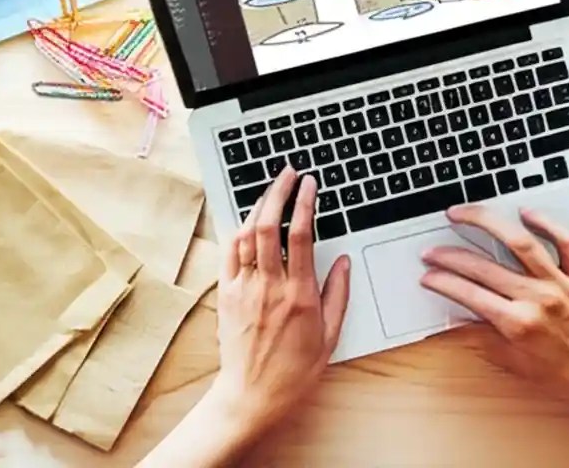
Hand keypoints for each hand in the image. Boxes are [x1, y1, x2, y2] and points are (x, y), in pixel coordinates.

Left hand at [209, 167, 350, 433]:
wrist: (252, 395)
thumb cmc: (294, 370)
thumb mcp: (330, 335)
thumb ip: (338, 294)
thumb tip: (342, 261)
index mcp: (299, 295)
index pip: (300, 235)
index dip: (304, 203)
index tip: (310, 184)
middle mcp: (269, 286)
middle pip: (268, 225)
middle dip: (278, 191)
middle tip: (288, 173)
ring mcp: (244, 289)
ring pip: (245, 234)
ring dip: (258, 205)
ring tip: (271, 189)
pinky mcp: (226, 295)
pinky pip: (229, 253)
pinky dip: (238, 231)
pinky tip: (248, 221)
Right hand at [420, 205, 568, 418]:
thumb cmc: (556, 372)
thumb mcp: (510, 361)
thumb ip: (480, 336)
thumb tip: (455, 316)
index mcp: (517, 323)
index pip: (469, 294)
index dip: (443, 282)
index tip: (428, 276)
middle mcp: (536, 298)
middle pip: (483, 267)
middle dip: (451, 256)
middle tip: (432, 250)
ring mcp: (556, 283)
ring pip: (520, 242)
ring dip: (487, 223)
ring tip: (464, 213)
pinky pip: (563, 242)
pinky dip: (546, 223)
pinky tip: (525, 212)